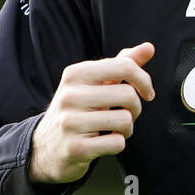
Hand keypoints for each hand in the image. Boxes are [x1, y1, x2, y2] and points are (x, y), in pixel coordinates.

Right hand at [29, 42, 155, 183]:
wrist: (46, 146)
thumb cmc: (77, 110)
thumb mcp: (93, 84)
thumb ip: (122, 64)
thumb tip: (149, 47)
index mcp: (75, 74)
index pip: (124, 66)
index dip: (144, 80)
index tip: (147, 92)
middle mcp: (70, 95)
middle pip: (128, 95)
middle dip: (136, 108)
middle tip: (125, 114)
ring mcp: (70, 122)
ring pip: (125, 120)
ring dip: (127, 128)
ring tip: (113, 129)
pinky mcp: (76, 147)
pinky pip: (117, 143)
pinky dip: (117, 144)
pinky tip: (104, 142)